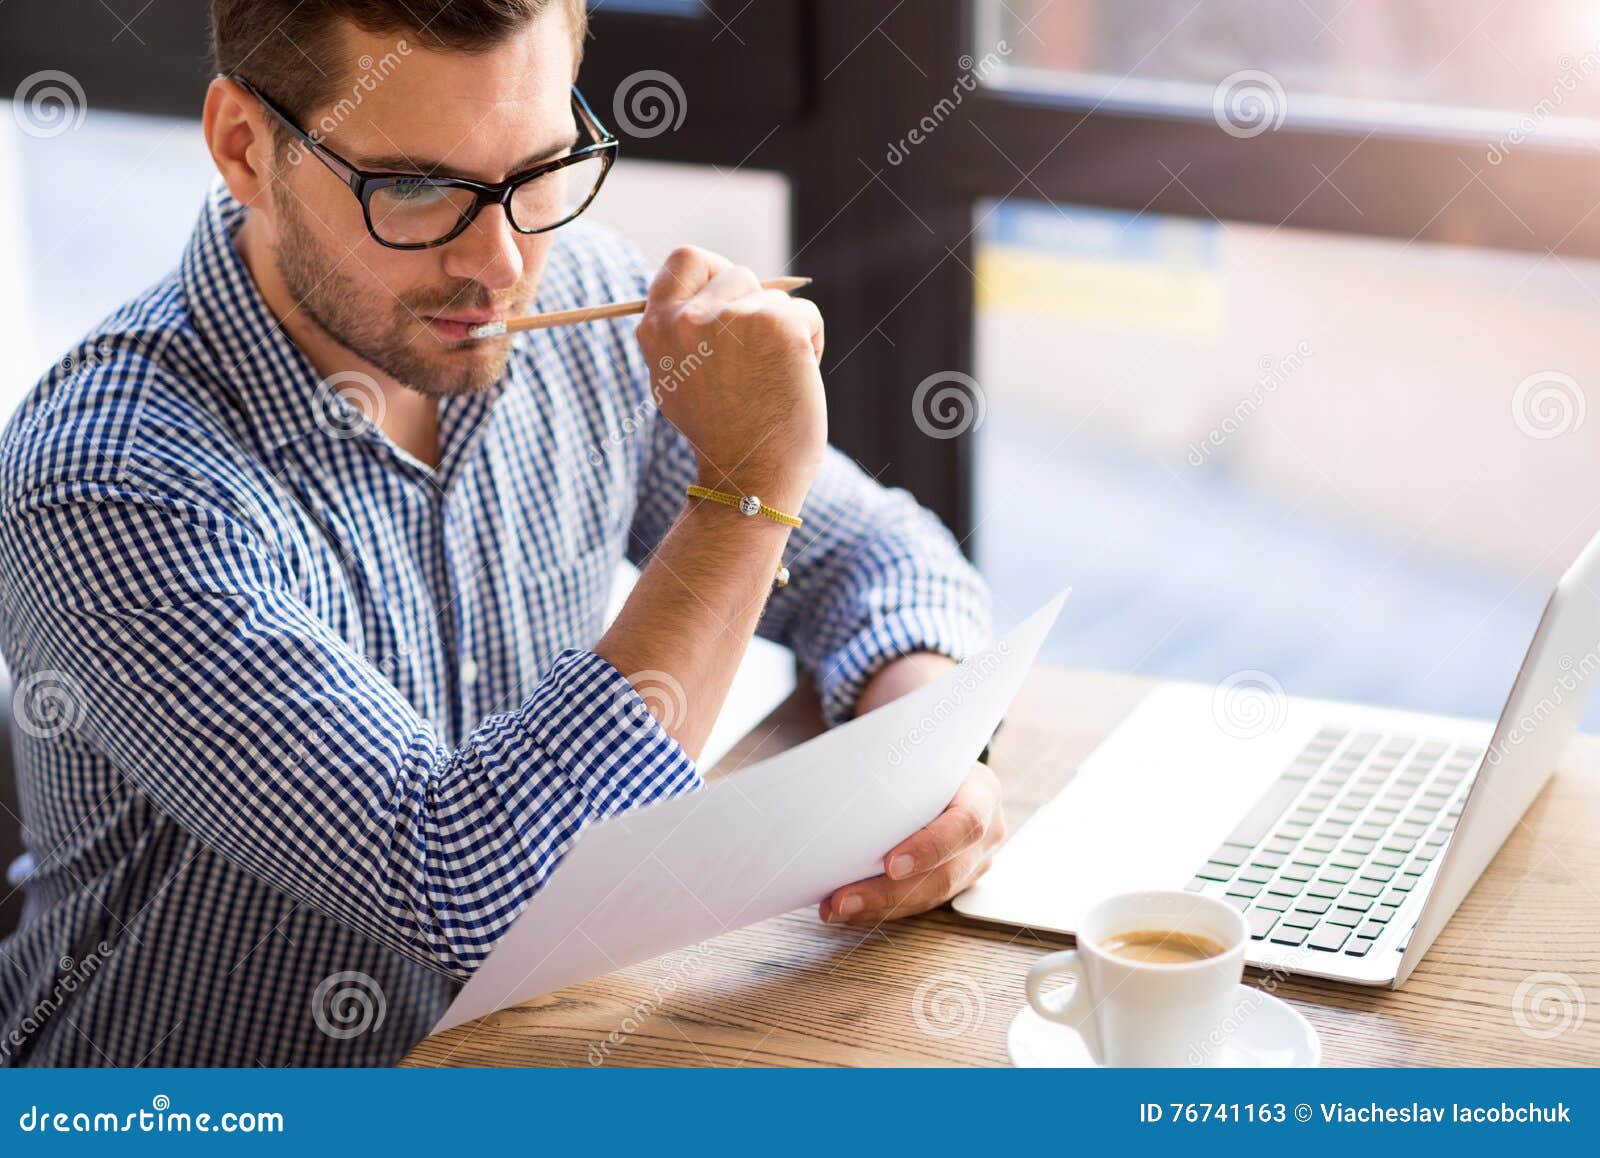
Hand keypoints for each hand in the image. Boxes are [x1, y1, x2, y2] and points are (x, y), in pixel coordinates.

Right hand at [635, 246, 826, 507]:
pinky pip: (806, 315)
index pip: (686, 259)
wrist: (749, 479)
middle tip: (756, 360)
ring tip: (773, 376)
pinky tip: (797, 379)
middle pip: (738, 274)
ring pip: (774, 298)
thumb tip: (713, 293)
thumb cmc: (721, 435)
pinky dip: (811, 344)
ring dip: (784, 329)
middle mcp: (689, 319)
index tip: (731, 301)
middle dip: (755, 309)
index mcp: (657, 329)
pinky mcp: (778, 326)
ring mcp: (733, 319)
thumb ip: (682, 334)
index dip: (714, 272)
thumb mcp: (676, 381)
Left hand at [819, 761, 1005, 925]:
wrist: (950, 768)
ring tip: (834, 908)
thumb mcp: (925, 751)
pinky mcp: (955, 882)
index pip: (966, 825)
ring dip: (877, 907)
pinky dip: (879, 908)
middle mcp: (987, 834)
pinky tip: (847, 910)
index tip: (890, 865)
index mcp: (982, 793)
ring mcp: (974, 863)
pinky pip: (918, 903)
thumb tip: (837, 773)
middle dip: (889, 893)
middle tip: (844, 899)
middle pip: (943, 875)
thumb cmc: (929, 757)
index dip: (930, 848)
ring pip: (928, 897)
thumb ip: (898, 762)